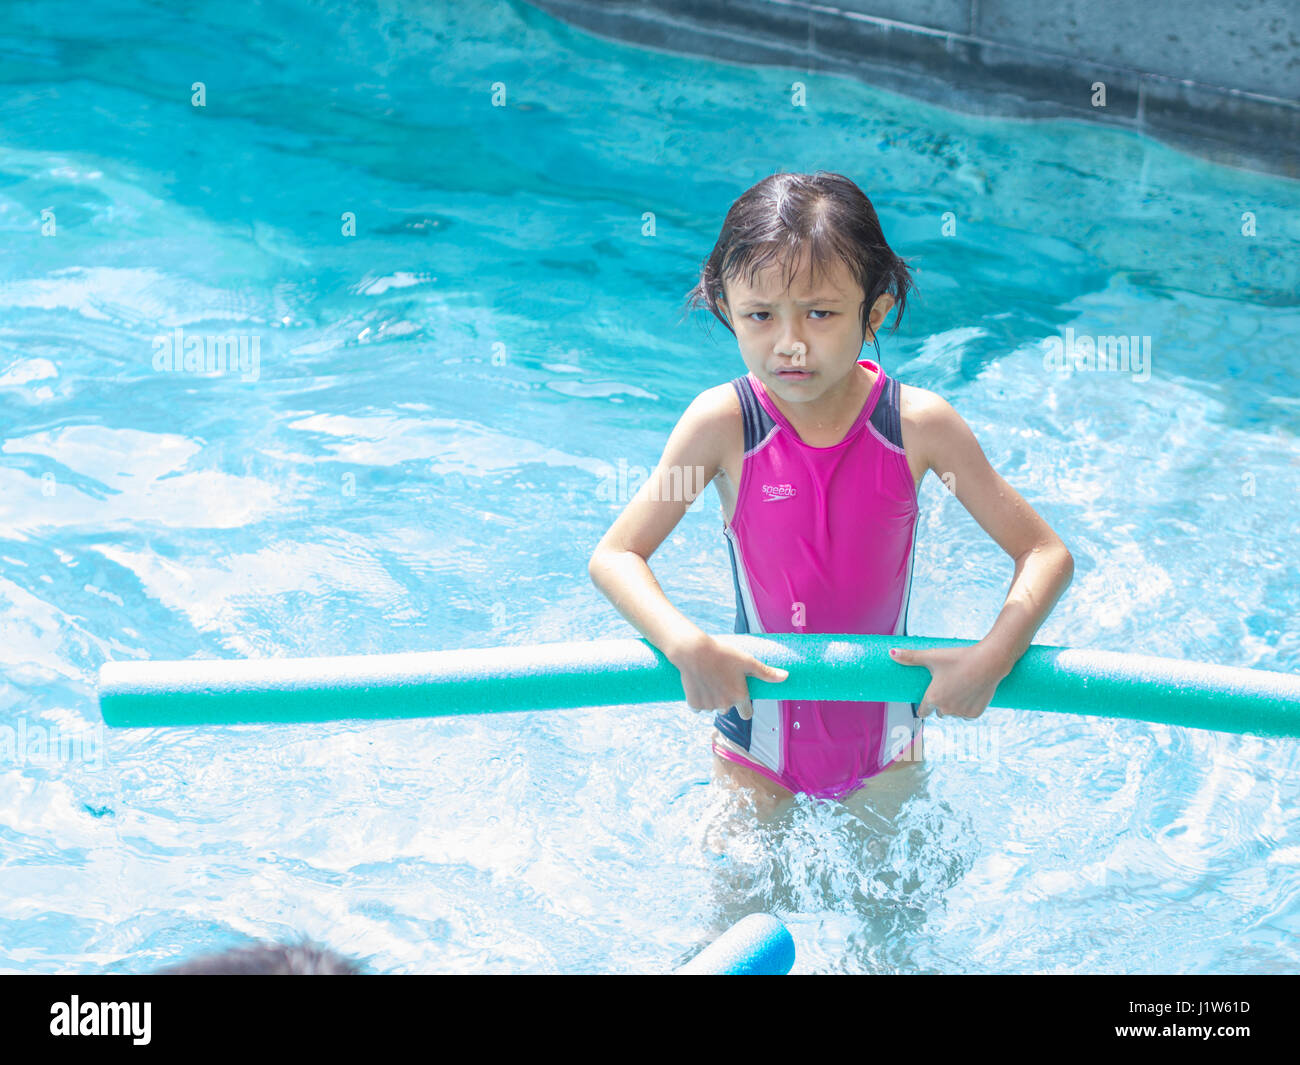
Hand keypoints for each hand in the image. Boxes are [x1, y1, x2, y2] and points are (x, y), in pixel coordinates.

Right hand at [668, 634, 788, 719]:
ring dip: (712, 698)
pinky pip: (697, 707)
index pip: (746, 714)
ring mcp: (708, 706)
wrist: (694, 652)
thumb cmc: (723, 654)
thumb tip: (786, 677)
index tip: (740, 697)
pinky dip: (698, 699)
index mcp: (739, 697)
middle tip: (721, 680)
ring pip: (712, 707)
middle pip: (728, 709)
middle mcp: (725, 705)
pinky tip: (699, 684)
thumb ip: (766, 672)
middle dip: (725, 699)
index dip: (744, 707)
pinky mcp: (694, 704)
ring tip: (709, 679)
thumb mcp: (747, 661)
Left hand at [888, 644, 1007, 719]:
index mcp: (933, 698)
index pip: (923, 711)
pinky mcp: (975, 714)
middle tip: (946, 688)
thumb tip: (890, 653)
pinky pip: (967, 715)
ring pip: (954, 713)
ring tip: (959, 690)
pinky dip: (968, 708)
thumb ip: (910, 657)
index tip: (925, 702)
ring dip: (954, 706)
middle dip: (941, 703)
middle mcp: (946, 709)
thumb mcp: (932, 656)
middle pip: (939, 712)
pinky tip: (969, 696)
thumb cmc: (958, 658)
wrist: (989, 662)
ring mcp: (961, 713)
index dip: (923, 707)